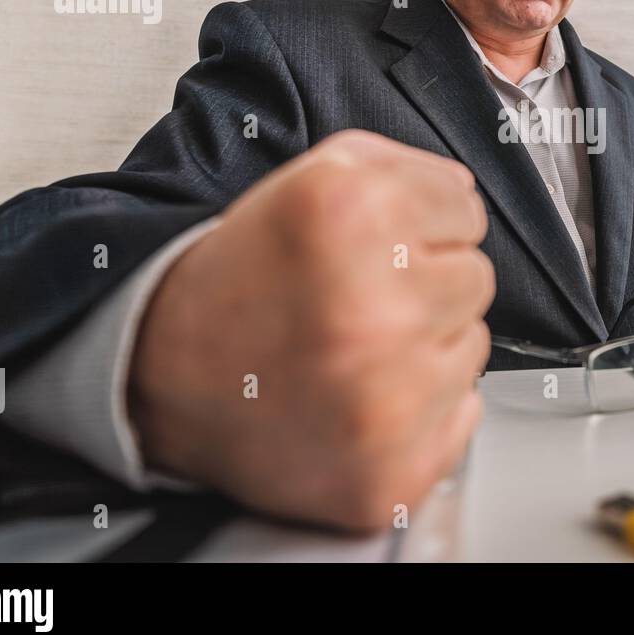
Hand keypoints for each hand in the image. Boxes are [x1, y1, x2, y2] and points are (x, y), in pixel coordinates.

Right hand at [128, 129, 493, 530]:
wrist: (158, 376)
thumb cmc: (237, 281)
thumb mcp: (308, 181)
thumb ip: (399, 166)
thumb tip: (464, 195)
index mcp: (352, 217)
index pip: (466, 210)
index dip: (422, 223)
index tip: (378, 243)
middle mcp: (374, 310)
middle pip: (475, 278)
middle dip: (423, 282)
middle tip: (354, 298)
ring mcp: (385, 399)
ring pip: (472, 347)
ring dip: (425, 345)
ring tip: (351, 347)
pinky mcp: (391, 468)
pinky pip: (463, 414)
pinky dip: (423, 406)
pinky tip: (360, 394)